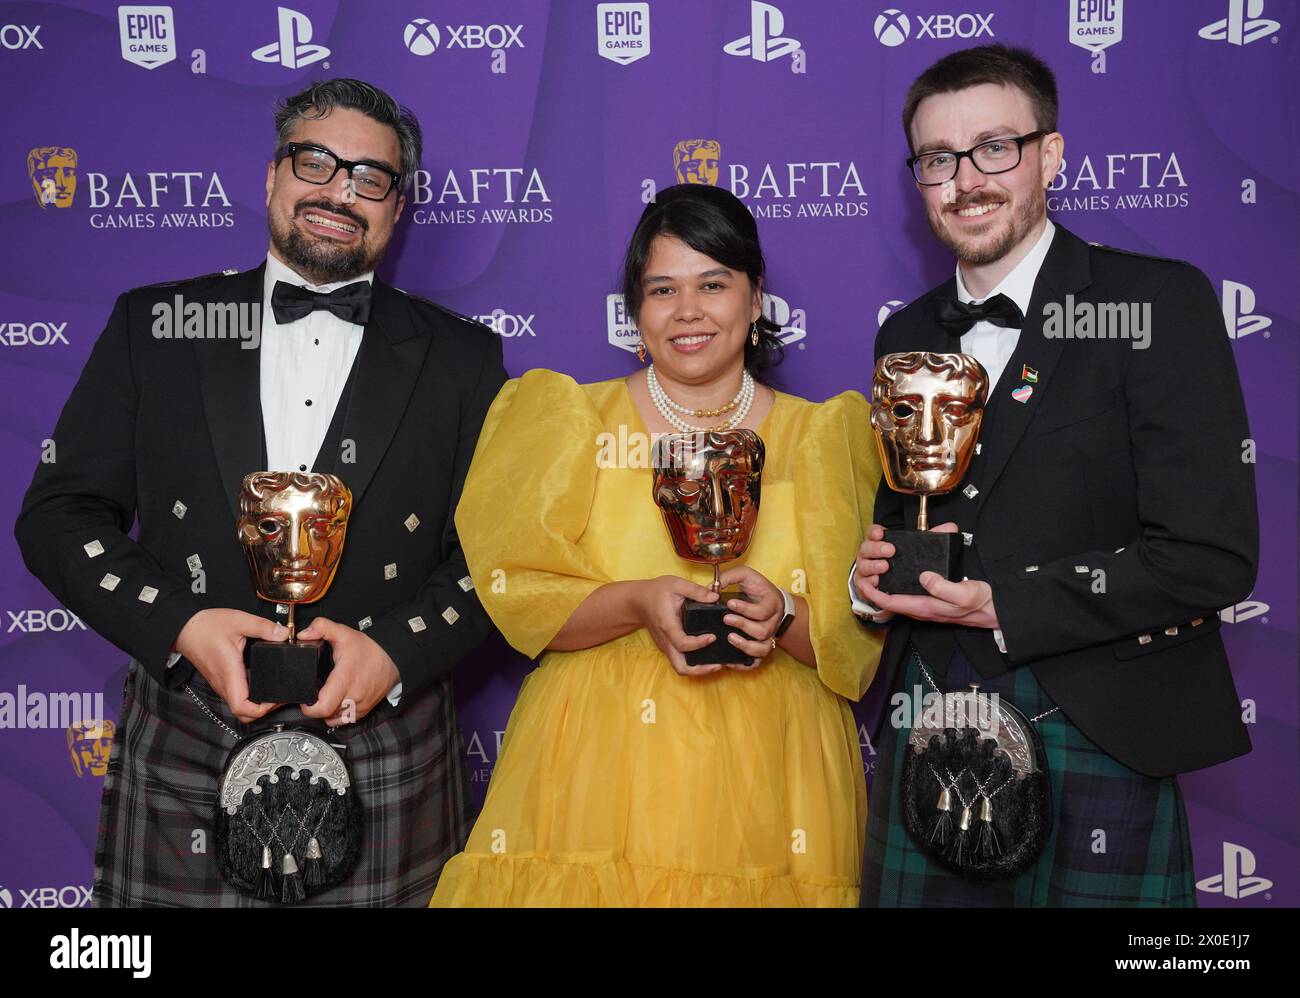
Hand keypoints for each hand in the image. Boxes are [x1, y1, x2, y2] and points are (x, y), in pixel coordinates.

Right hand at [173, 608, 287, 723]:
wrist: (185, 627)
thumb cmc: (206, 626)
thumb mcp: (239, 621)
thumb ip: (263, 627)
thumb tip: (283, 633)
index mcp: (229, 672)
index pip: (242, 707)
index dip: (261, 710)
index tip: (276, 700)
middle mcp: (223, 683)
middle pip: (243, 713)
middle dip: (264, 710)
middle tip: (279, 696)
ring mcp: (220, 683)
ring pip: (239, 705)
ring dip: (257, 704)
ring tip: (274, 691)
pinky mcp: (220, 679)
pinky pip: (236, 695)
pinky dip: (250, 695)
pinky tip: (261, 682)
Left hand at [298, 617, 400, 725]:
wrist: (393, 657)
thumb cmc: (370, 649)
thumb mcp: (344, 633)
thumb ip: (322, 627)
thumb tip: (304, 634)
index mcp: (344, 680)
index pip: (321, 707)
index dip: (308, 706)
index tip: (305, 698)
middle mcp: (353, 696)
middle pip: (325, 716)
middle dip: (315, 709)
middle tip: (312, 698)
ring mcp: (360, 705)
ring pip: (335, 720)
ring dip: (327, 713)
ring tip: (326, 698)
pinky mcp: (364, 710)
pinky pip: (346, 720)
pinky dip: (339, 715)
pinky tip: (338, 702)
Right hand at [633, 576, 721, 676]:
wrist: (638, 601)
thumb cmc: (656, 592)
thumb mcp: (676, 584)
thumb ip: (696, 591)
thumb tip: (715, 597)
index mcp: (668, 626)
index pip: (683, 644)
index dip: (699, 644)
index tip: (712, 637)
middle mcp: (666, 641)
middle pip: (681, 668)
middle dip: (701, 670)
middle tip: (718, 664)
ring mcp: (666, 646)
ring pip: (681, 669)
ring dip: (698, 670)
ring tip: (716, 663)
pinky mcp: (668, 647)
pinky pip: (680, 661)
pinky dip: (694, 664)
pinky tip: (707, 656)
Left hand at [717, 565, 784, 669]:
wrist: (772, 600)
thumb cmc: (757, 588)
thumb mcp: (746, 575)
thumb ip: (729, 577)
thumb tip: (711, 588)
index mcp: (772, 604)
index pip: (763, 611)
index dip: (746, 609)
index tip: (730, 603)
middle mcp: (773, 623)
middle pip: (763, 631)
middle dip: (743, 625)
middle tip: (726, 618)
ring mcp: (768, 637)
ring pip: (763, 649)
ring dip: (745, 646)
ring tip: (729, 638)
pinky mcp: (760, 648)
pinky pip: (756, 662)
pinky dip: (744, 665)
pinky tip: (730, 661)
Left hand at [855, 522, 1000, 628]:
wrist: (995, 610)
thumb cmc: (980, 602)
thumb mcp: (964, 593)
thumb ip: (943, 587)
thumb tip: (924, 577)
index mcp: (925, 607)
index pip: (892, 602)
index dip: (873, 594)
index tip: (862, 582)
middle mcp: (922, 609)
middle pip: (891, 602)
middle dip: (875, 590)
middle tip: (864, 574)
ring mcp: (927, 607)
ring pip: (899, 599)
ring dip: (885, 589)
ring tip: (875, 574)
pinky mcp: (932, 602)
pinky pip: (909, 596)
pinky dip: (898, 587)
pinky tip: (898, 576)